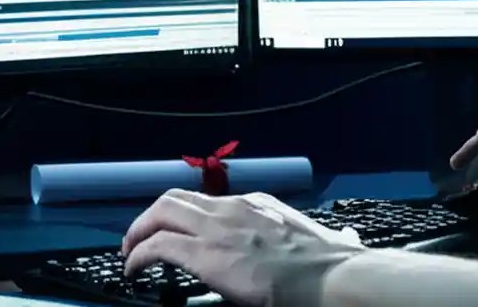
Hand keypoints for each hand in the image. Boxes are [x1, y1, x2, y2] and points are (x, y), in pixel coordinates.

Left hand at [121, 189, 364, 306]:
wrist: (332, 278)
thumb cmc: (334, 267)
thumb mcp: (328, 241)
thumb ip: (330, 239)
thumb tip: (347, 240)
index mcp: (257, 205)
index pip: (209, 202)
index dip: (187, 217)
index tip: (178, 232)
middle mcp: (232, 208)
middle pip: (175, 198)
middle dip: (151, 215)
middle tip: (139, 238)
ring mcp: (217, 228)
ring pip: (160, 213)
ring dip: (138, 232)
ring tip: (130, 253)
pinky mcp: (205, 253)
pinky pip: (157, 246)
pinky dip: (139, 255)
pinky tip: (134, 269)